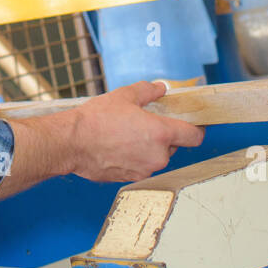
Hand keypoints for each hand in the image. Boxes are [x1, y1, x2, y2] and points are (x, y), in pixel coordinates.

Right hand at [63, 80, 204, 182]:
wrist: (71, 143)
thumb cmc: (96, 120)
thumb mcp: (124, 96)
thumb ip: (148, 91)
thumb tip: (160, 89)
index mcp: (161, 134)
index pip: (194, 136)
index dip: (196, 129)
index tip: (192, 125)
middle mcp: (157, 156)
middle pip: (174, 146)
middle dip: (163, 136)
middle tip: (145, 124)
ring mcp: (144, 170)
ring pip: (156, 157)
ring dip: (148, 148)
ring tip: (127, 135)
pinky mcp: (131, 178)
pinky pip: (141, 166)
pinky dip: (135, 158)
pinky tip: (118, 147)